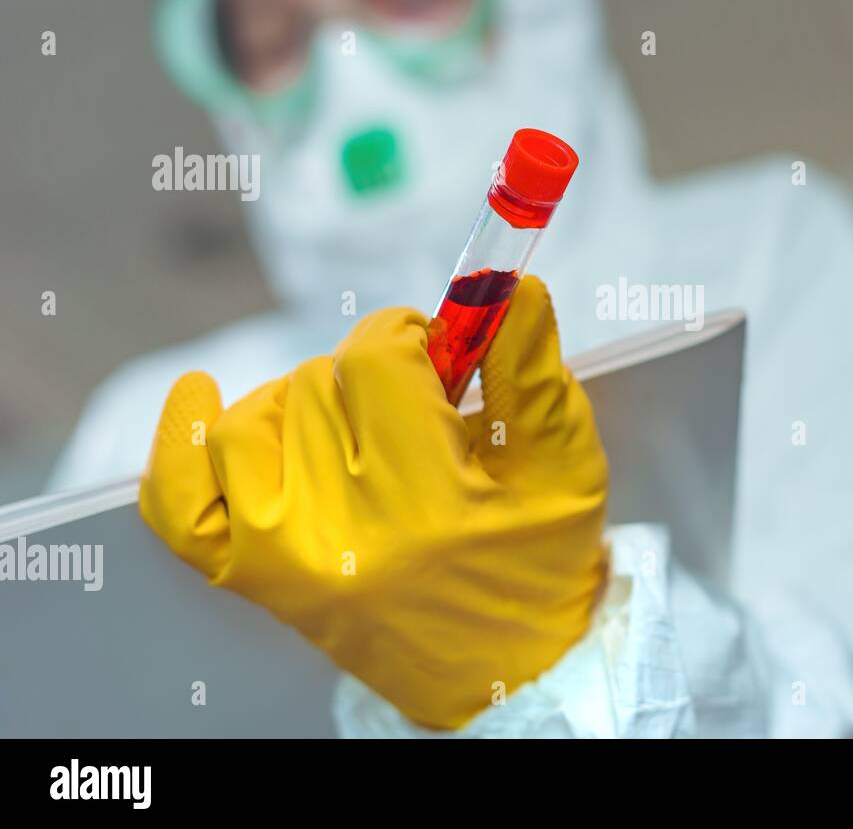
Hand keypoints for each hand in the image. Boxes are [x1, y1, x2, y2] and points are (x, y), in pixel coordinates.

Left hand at [139, 276, 608, 728]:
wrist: (498, 675)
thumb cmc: (537, 565)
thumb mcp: (564, 468)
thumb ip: (534, 372)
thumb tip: (512, 286)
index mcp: (430, 505)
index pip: (375, 359)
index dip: (408, 335)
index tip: (435, 353)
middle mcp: (343, 537)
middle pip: (317, 382)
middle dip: (370, 380)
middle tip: (411, 413)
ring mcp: (283, 562)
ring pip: (252, 420)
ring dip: (301, 405)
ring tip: (352, 434)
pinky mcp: (250, 580)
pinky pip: (178, 501)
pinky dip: (180, 444)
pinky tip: (198, 397)